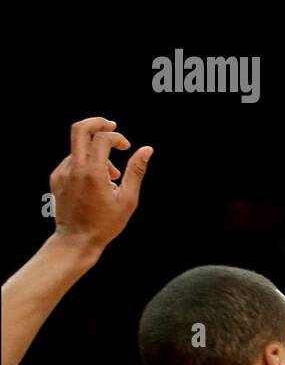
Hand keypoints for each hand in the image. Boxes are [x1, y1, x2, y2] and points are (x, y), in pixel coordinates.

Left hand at [49, 117, 151, 255]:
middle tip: (112, 126)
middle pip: (80, 130)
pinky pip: (72, 161)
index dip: (117, 137)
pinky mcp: (56, 179)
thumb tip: (146, 149)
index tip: (127, 148)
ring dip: (97, 153)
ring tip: (111, 177)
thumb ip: (136, 171)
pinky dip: (87, 163)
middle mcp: (73, 169)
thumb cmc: (105, 224)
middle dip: (97, 123)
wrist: (75, 241)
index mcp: (92, 173)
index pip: (102, 138)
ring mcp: (62, 173)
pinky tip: (97, 182)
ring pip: (79, 149)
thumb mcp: (128, 200)